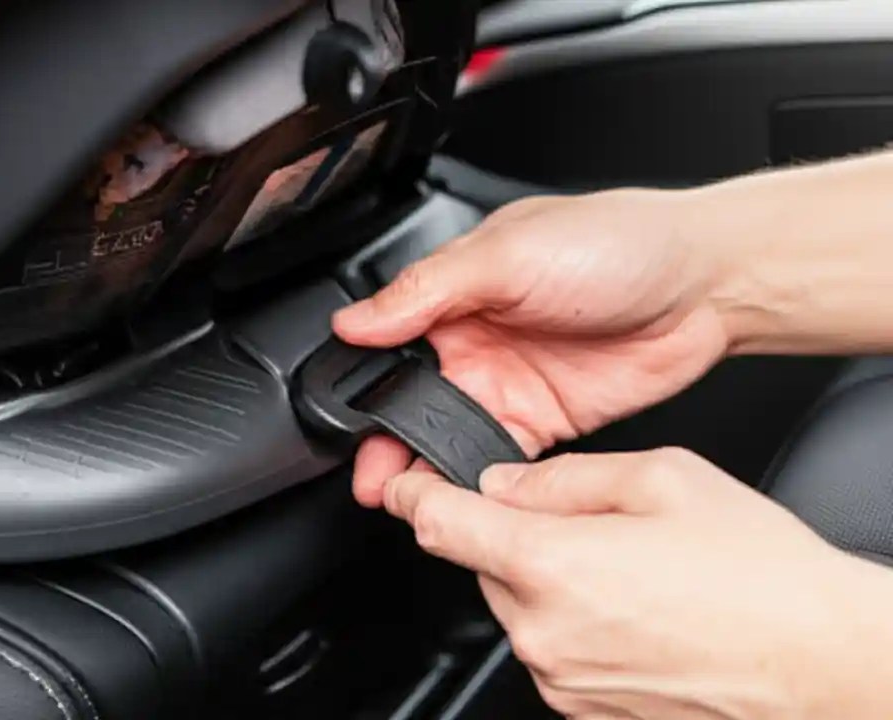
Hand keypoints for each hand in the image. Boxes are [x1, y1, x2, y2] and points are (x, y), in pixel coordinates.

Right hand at [333, 190, 737, 505]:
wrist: (709, 283)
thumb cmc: (619, 242)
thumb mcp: (508, 254)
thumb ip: (427, 291)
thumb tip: (356, 320)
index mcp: (454, 289)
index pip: (386, 339)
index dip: (362, 378)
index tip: (343, 416)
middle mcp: (474, 338)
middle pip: (409, 398)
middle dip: (383, 439)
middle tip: (370, 475)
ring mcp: (508, 382)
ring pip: (447, 434)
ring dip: (424, 465)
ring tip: (404, 494)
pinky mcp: (545, 421)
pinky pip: (497, 458)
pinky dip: (476, 479)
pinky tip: (462, 493)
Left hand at [384, 449, 892, 719]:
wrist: (826, 667)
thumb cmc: (764, 579)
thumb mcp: (665, 479)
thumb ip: (565, 478)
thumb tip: (505, 482)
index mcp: (549, 564)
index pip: (437, 523)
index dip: (412, 493)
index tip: (405, 482)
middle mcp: (542, 631)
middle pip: (485, 564)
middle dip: (518, 537)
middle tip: (595, 528)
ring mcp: (562, 680)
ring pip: (522, 608)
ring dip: (553, 583)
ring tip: (639, 576)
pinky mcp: (585, 712)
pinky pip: (555, 650)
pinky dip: (578, 625)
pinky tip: (643, 614)